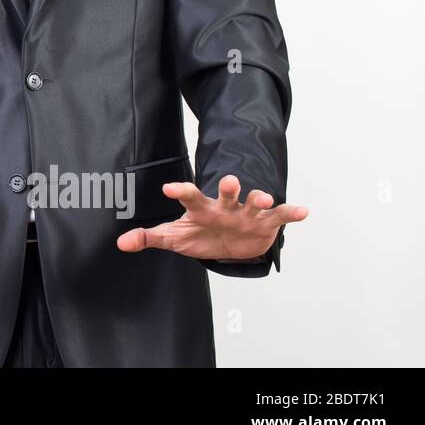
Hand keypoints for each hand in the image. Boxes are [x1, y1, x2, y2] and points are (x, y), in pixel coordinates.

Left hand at [116, 174, 308, 259]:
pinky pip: (279, 216)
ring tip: (265, 196)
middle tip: (229, 180)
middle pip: (226, 193)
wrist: (232, 242)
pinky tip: (303, 211)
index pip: (189, 197)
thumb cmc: (202, 234)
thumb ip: (150, 237)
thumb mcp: (176, 237)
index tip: (168, 188)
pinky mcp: (266, 222)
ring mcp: (247, 213)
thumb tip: (121, 243)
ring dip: (259, 197)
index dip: (179, 191)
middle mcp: (225, 206)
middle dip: (228, 186)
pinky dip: (291, 213)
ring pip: (254, 201)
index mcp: (201, 208)